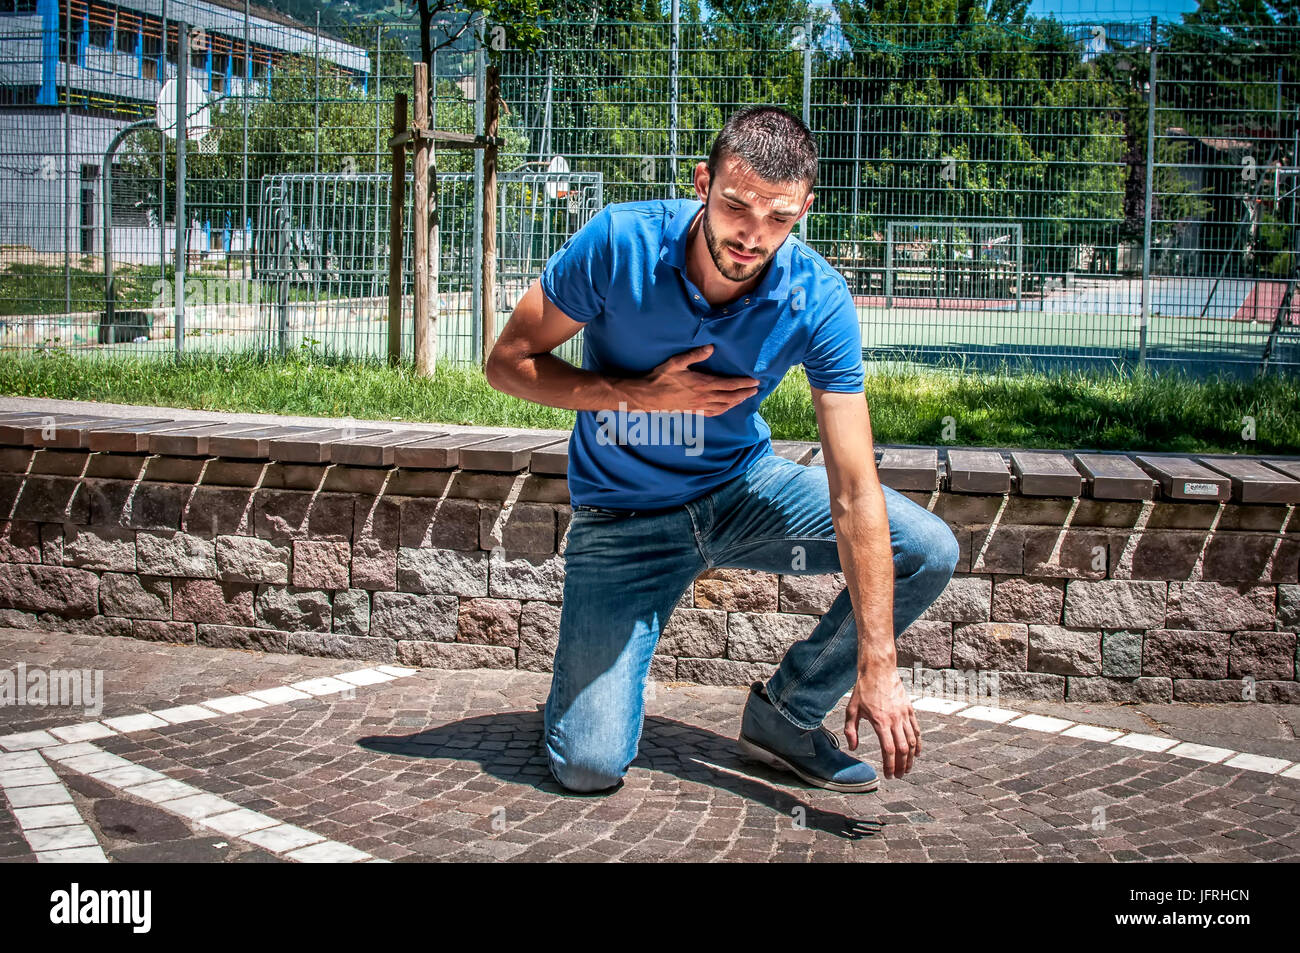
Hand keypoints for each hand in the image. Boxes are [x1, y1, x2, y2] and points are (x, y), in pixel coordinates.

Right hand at [626, 344, 758, 416]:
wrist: (648, 396)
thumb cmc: (661, 377)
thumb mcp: (676, 362)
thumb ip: (695, 355)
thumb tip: (711, 347)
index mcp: (702, 384)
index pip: (729, 385)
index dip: (744, 384)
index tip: (755, 381)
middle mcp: (704, 397)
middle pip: (730, 397)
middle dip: (745, 393)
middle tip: (756, 390)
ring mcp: (699, 406)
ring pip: (724, 406)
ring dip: (737, 402)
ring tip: (745, 397)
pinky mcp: (693, 411)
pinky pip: (713, 413)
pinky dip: (724, 410)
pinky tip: (727, 407)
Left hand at [844, 671, 920, 779]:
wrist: (879, 669)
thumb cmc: (863, 689)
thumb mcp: (851, 710)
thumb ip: (851, 730)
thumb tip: (853, 747)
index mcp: (880, 722)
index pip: (888, 750)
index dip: (890, 765)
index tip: (888, 775)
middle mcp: (895, 720)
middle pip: (903, 749)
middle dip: (902, 766)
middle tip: (898, 776)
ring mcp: (904, 714)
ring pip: (912, 741)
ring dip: (911, 758)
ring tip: (907, 768)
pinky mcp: (909, 709)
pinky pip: (917, 730)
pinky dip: (918, 743)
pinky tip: (916, 752)